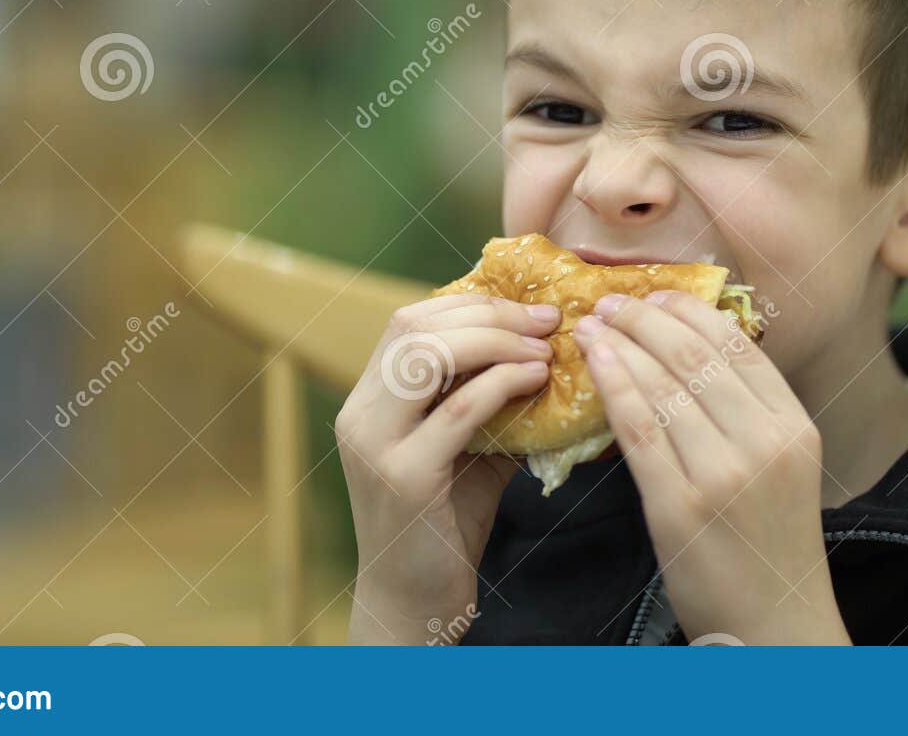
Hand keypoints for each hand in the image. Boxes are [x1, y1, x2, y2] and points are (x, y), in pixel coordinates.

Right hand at [337, 292, 558, 643]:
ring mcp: (376, 445)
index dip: (471, 304)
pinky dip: (502, 382)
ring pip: (427, 355)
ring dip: (496, 340)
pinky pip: (458, 409)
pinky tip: (536, 379)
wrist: (413, 603)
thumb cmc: (443, 526)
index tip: (529, 308)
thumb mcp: (466, 450)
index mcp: (368, 401)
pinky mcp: (404, 477)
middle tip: (546, 319)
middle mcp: (360, 415)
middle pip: (414, 326)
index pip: (409, 321)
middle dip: (489, 312)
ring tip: (543, 348)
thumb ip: (489, 401)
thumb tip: (547, 351)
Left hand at [574, 290, 849, 644]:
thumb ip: (748, 415)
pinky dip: (612, 385)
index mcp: (795, 427)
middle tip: (612, 301)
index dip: (690, 311)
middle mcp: (765, 443)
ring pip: (662, 385)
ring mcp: (724, 474)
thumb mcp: (782, 470)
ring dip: (621, 343)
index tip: (656, 295)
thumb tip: (689, 354)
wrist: (775, 628)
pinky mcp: (680, 506)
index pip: (739, 346)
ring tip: (593, 324)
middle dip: (646, 318)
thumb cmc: (768, 546)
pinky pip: (638, 428)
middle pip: (696, 356)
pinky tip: (593, 363)